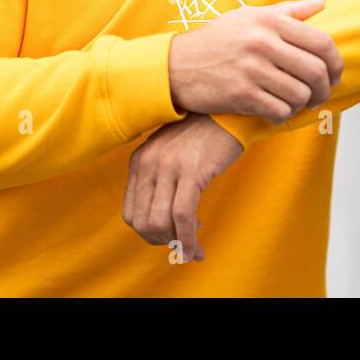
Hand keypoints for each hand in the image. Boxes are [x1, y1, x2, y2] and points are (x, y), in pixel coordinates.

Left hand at [123, 113, 242, 261]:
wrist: (229, 111)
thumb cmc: (204, 135)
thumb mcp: (171, 153)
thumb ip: (160, 179)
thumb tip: (161, 221)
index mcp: (139, 160)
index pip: (130, 214)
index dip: (148, 234)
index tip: (170, 236)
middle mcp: (148, 163)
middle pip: (143, 223)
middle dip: (162, 242)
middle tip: (182, 245)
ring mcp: (169, 166)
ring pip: (160, 223)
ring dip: (176, 244)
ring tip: (192, 248)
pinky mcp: (192, 170)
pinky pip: (183, 216)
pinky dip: (188, 239)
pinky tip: (198, 248)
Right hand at [167, 0, 343, 121]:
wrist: (175, 66)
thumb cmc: (216, 40)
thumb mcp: (249, 16)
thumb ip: (287, 11)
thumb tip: (321, 3)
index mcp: (269, 21)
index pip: (321, 42)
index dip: (336, 62)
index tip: (336, 73)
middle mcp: (262, 43)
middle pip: (315, 71)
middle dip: (325, 87)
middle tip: (322, 93)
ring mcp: (252, 70)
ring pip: (300, 94)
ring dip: (304, 103)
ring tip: (298, 101)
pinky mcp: (241, 95)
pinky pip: (280, 111)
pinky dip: (284, 114)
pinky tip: (278, 109)